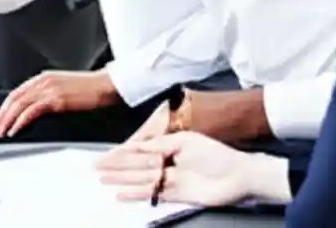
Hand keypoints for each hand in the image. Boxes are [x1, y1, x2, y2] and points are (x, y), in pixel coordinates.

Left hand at [0, 70, 116, 138]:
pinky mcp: (55, 99)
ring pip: (20, 105)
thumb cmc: (90, 88)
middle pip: (15, 98)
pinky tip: (16, 130)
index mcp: (44, 77)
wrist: (105, 84)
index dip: (6, 106)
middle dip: (3, 115)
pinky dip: (20, 121)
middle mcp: (43, 81)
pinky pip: (31, 111)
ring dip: (8, 120)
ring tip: (3, 133)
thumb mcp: (64, 87)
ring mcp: (49, 89)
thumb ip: (50, 93)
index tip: (0, 117)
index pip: (17, 92)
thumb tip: (39, 107)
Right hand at [98, 132, 276, 206]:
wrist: (239, 177)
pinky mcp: (175, 194)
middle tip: (97, 169)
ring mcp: (170, 179)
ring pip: (140, 179)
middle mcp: (167, 162)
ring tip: (103, 181)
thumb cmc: (216, 156)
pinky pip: (151, 194)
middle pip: (136, 165)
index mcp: (169, 146)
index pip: (140, 149)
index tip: (106, 155)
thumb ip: (159, 145)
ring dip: (121, 180)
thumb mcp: (185, 141)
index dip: (121, 152)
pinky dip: (136, 194)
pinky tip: (122, 194)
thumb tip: (138, 146)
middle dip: (116, 167)